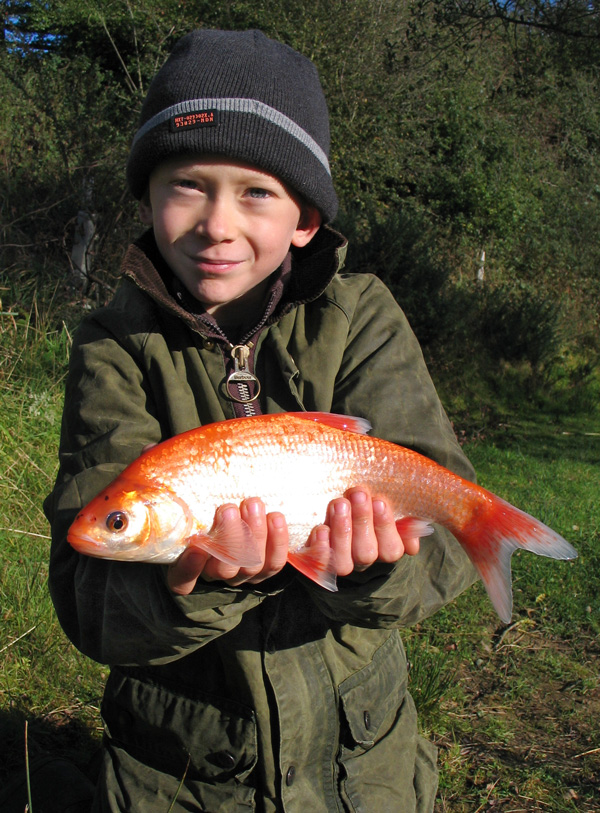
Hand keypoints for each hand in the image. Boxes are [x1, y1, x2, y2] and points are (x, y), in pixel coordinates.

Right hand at [167, 498, 288, 595]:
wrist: (236, 512)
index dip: (189, 568)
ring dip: (254, 534)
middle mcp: (214, 574)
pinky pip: (274, 563)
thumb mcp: (184, 505)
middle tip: (228, 510)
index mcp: (186, 567)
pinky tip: (275, 517)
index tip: (195, 547)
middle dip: (229, 538)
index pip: (182, 579)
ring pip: (251, 564)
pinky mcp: (265, 567)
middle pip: (222, 570)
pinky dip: (277, 541)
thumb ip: (174, 496)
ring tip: (253, 504)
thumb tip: (157, 461)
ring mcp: (242, 573)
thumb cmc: (199, 507)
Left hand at [314, 487, 419, 575]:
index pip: (391, 549)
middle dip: (362, 521)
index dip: (385, 527)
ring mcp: (339, 561)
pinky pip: (319, 564)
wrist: (335, 506)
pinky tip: (321, 529)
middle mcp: (362, 559)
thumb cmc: (367, 503)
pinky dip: (321, 548)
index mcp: (385, 549)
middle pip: (367, 553)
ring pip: (344, 562)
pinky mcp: (316, 559)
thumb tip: (417, 525)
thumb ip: (405, 515)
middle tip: (358, 493)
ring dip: (342, 531)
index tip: (379, 501)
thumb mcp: (387, 505)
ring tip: (340, 504)